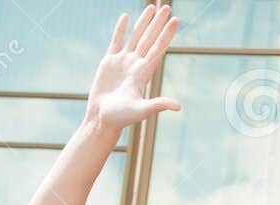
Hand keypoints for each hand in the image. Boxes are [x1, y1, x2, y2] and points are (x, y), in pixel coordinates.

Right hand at [86, 5, 181, 130]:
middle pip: (150, 38)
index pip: (158, 48)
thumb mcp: (141, 110)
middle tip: (167, 7)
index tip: (176, 20)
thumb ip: (158, 105)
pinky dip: (121, 28)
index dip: (167, 34)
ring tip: (151, 7)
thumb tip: (178, 106)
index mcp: (144, 73)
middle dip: (158, 23)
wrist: (102, 119)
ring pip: (136, 36)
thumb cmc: (121, 118)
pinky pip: (117, 41)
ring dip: (144, 22)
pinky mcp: (109, 62)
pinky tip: (126, 16)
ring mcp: (123, 62)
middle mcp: (136, 64)